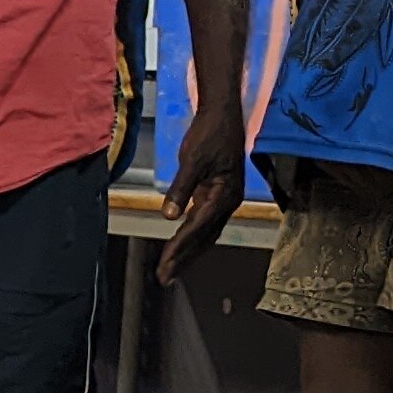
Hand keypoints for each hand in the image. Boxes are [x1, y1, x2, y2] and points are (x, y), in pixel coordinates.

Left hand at [158, 104, 245, 283]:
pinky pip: (203, 222)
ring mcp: (223, 199)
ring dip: (187, 252)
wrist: (223, 114)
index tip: (165, 265)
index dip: (180, 248)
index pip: (197, 229)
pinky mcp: (217, 194)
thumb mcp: (192, 160)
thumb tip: (169, 216)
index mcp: (223, 196)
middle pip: (204, 238)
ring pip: (204, 233)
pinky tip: (179, 246)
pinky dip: (190, 236)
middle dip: (183, 259)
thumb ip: (181, 189)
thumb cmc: (209, 133)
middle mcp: (227, 202)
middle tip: (164, 278)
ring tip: (170, 270)